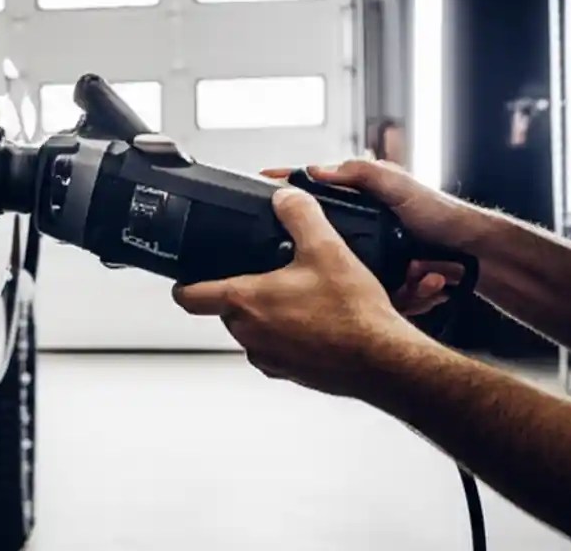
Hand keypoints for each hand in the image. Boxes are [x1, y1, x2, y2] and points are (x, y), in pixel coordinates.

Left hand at [173, 187, 431, 396]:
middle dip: (242, 292)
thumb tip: (285, 196)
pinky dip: (288, 335)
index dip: (184, 284)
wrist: (385, 360)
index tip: (188, 278)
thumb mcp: (326, 248)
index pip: (189, 297)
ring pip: (252, 329)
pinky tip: (316, 322)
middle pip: (226, 309)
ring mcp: (268, 358)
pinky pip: (276, 349)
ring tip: (300, 298)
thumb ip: (300, 215)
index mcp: (245, 302)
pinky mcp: (289, 373)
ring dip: (267, 314)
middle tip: (271, 275)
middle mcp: (248, 334)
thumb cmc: (353, 313)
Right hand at [263, 160, 478, 317]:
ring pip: (347, 270)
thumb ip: (359, 173)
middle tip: (331, 262)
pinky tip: (425, 281)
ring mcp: (372, 254)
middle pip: (324, 236)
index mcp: (360, 197)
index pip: (314, 188)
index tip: (261, 184)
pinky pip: (377, 291)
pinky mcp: (384, 279)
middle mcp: (362, 226)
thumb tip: (317, 170)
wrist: (476, 253)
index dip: (287, 185)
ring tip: (416, 271)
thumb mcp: (399, 185)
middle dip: (329, 253)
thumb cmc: (442, 214)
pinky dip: (404, 292)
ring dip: (378, 278)